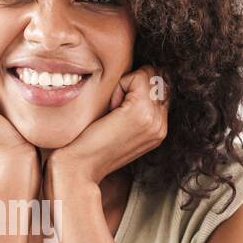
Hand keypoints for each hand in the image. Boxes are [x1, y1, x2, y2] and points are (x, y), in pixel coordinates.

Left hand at [49, 65, 168, 188]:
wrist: (80, 166)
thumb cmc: (92, 144)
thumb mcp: (121, 126)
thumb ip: (136, 106)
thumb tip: (143, 76)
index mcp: (158, 129)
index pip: (161, 88)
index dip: (137, 89)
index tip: (118, 111)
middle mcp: (161, 125)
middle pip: (157, 78)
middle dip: (134, 84)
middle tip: (114, 109)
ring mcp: (154, 119)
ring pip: (149, 75)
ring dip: (126, 85)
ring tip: (112, 110)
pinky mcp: (141, 112)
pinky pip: (138, 76)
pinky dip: (119, 86)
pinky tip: (110, 109)